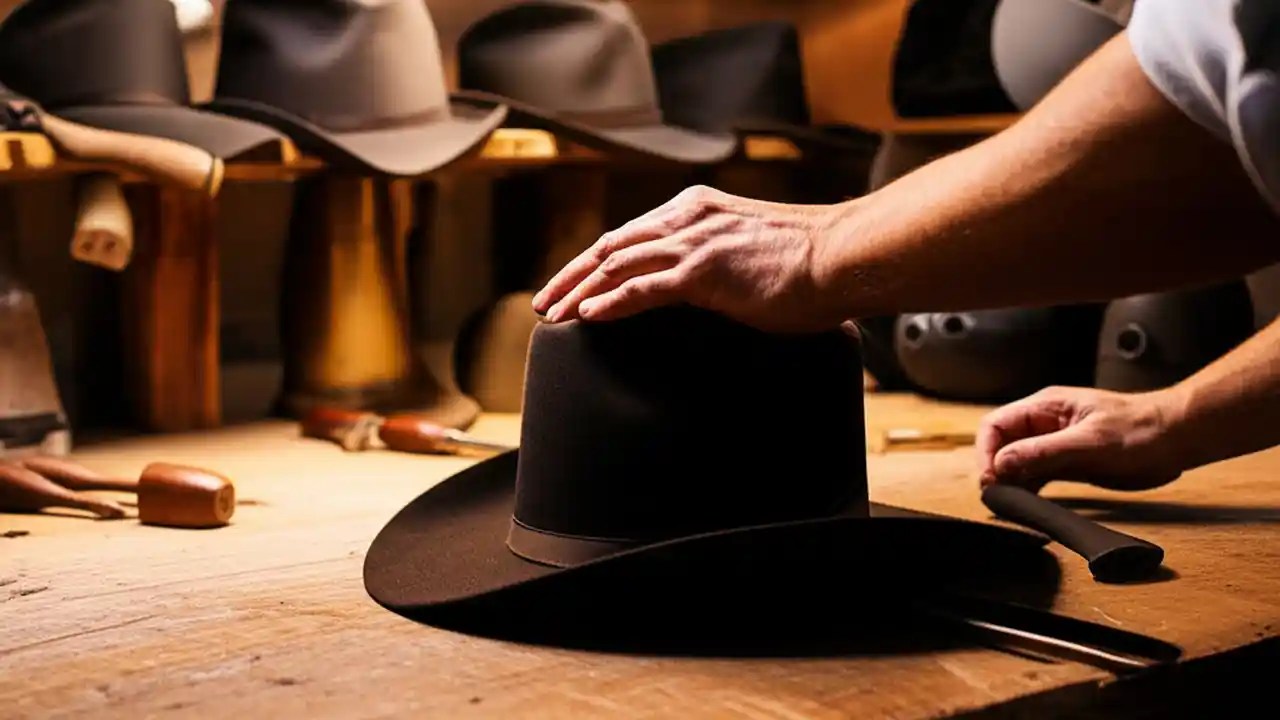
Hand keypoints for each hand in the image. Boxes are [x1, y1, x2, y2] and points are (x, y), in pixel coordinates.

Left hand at [531, 185, 842, 332]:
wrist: (843, 257)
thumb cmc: (813, 263)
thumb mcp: (756, 250)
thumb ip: (728, 262)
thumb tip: (729, 291)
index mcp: (698, 210)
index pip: (630, 234)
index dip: (594, 261)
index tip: (572, 284)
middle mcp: (688, 219)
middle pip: (610, 246)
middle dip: (572, 275)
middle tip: (545, 303)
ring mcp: (694, 243)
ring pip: (616, 266)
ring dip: (579, 293)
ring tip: (553, 316)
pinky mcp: (703, 272)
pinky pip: (642, 288)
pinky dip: (610, 302)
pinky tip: (586, 318)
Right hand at [976, 386, 1186, 492]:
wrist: (1177, 438)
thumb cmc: (1140, 430)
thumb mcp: (1090, 442)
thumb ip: (1043, 452)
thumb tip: (1001, 463)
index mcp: (1045, 407)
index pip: (996, 425)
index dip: (986, 452)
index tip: (990, 479)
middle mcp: (1044, 424)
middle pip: (1002, 445)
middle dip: (995, 470)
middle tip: (998, 498)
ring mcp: (1054, 444)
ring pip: (1016, 464)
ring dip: (1010, 484)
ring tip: (1010, 507)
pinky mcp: (1067, 464)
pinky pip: (1036, 477)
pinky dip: (1028, 492)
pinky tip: (1027, 507)